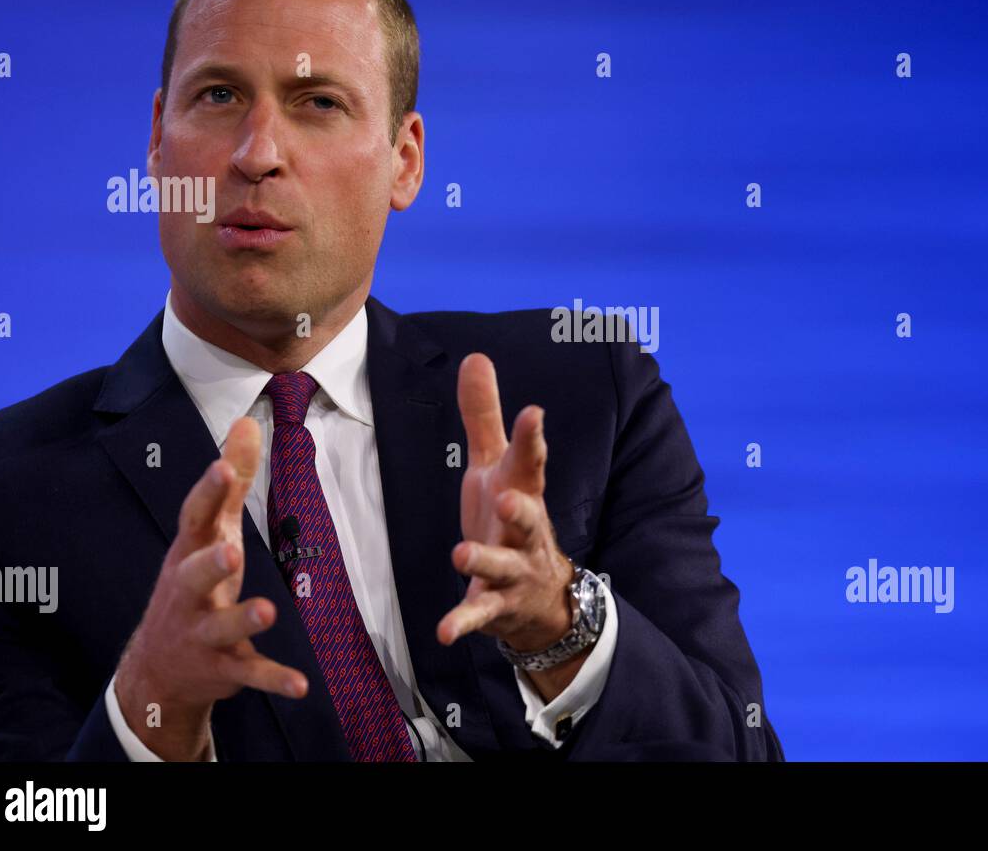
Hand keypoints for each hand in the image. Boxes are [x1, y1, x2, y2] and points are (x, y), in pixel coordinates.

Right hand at [114, 417, 308, 759]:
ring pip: (221, 627)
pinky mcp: (223, 668)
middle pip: (194, 575)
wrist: (157, 669)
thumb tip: (244, 421)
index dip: (207, 492)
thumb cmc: (193, 584)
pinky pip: (250, 672)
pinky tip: (301, 685)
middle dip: (209, 563)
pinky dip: (274, 679)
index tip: (222, 466)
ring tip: (268, 611)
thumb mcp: (209, 531)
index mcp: (189, 553)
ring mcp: (203, 633)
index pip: (195, 518)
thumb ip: (231, 480)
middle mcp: (190, 593)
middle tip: (229, 550)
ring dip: (242, 618)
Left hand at [437, 354, 583, 693]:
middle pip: (527, 515)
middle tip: (507, 496)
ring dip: (482, 559)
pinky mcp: (496, 604)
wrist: (542, 598)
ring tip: (459, 553)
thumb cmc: (510, 518)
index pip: (530, 461)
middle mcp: (523, 529)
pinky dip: (463, 621)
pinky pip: (479, 614)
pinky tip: (444, 631)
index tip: (534, 412)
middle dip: (520, 507)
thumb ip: (482, 415)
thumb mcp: (495, 466)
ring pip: (500, 565)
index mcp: (521, 490)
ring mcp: (512, 569)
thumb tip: (475, 355)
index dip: (532, 437)